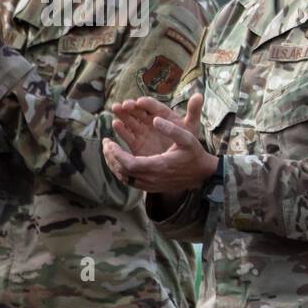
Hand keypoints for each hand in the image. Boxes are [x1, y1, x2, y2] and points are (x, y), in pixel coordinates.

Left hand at [102, 93, 217, 192]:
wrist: (202, 174)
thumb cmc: (194, 154)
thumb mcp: (187, 138)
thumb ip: (172, 129)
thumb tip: (155, 119)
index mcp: (159, 165)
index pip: (129, 164)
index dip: (116, 154)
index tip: (110, 142)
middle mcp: (153, 178)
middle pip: (123, 172)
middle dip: (111, 157)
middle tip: (106, 143)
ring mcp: (151, 185)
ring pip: (125, 178)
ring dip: (114, 165)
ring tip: (109, 150)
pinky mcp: (151, 188)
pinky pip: (130, 182)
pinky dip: (121, 172)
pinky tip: (119, 160)